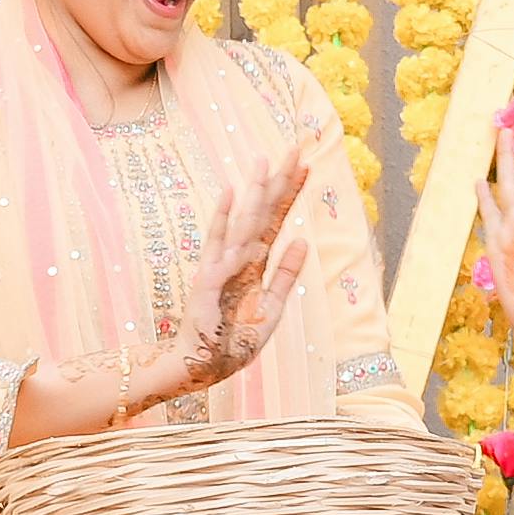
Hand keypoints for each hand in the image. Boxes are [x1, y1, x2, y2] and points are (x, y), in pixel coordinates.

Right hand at [154, 156, 309, 407]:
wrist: (205, 365)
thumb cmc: (236, 339)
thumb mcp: (273, 307)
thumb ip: (286, 275)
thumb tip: (302, 240)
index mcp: (254, 262)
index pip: (276, 220)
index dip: (291, 194)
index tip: (308, 166)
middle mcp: (238, 257)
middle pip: (261, 212)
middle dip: (278, 181)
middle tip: (294, 148)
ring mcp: (220, 266)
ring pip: (242, 223)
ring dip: (253, 194)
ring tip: (263, 163)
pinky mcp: (206, 282)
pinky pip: (221, 253)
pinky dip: (228, 230)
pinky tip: (232, 200)